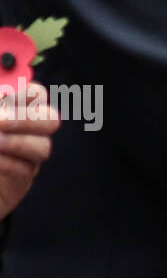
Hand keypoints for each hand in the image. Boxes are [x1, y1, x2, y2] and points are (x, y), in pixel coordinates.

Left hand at [0, 81, 56, 219]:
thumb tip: (3, 100)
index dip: (28, 94)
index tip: (6, 97)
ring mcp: (27, 160)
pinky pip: (25, 171)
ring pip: (42, 147)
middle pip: (50, 120)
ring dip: (17, 143)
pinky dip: (8, 163)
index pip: (36, 95)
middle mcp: (28, 135)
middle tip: (1, 121)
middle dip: (28, 119)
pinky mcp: (19, 184)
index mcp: (16, 113)